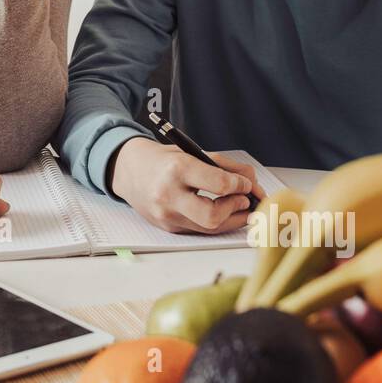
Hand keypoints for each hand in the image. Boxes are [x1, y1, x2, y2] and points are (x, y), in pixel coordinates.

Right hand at [109, 137, 262, 234]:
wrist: (128, 170)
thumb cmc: (163, 160)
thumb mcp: (193, 153)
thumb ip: (226, 167)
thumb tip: (253, 184)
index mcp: (176, 169)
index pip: (219, 184)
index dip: (240, 185)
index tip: (246, 183)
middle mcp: (169, 195)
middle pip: (213, 216)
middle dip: (235, 209)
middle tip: (244, 200)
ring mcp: (166, 215)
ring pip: (210, 228)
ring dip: (232, 219)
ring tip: (239, 206)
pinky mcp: (168, 228)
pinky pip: (200, 230)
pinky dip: (216, 222)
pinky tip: (223, 212)